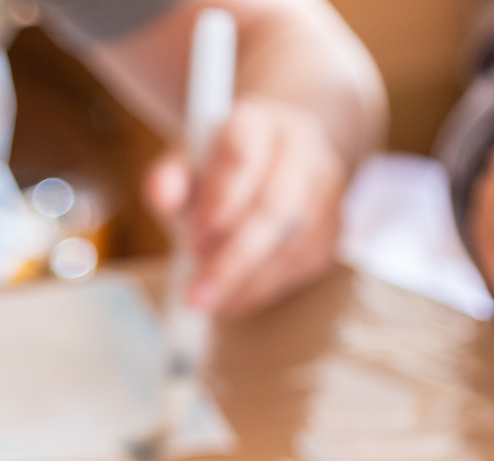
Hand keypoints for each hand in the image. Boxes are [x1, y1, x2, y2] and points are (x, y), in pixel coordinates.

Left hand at [145, 96, 346, 318]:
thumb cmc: (219, 170)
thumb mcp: (187, 167)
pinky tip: (235, 300)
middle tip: (197, 296)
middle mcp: (301, 149)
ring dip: (248, 281)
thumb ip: (170, 179)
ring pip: (293, 242)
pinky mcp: (333, 226)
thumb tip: (159, 195)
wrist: (272, 162)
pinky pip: (303, 264)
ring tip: (210, 303)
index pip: (242, 156)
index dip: (219, 202)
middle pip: (273, 206)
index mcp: (258, 123)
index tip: (191, 244)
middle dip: (232, 258)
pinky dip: (264, 289)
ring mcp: (325, 188)